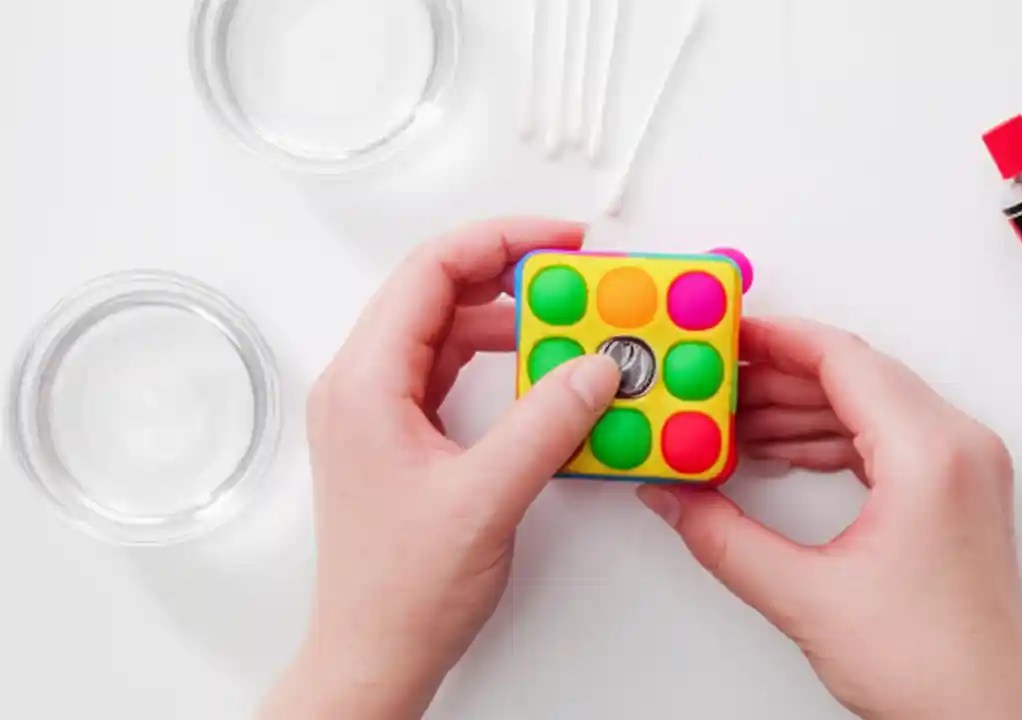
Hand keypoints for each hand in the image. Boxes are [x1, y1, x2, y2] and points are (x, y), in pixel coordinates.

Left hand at [261, 219, 620, 718]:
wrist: (374, 653)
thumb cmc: (403, 590)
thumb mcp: (488, 497)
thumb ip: (549, 423)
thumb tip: (596, 367)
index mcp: (365, 383)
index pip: (430, 272)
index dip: (500, 242)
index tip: (561, 242)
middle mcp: (362, 385)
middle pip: (435, 291)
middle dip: (509, 272)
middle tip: (576, 274)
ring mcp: (378, 410)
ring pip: (444, 330)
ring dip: (507, 318)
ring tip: (569, 318)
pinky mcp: (400, 435)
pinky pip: (449, 370)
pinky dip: (498, 358)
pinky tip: (542, 368)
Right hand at [638, 318, 1021, 719]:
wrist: (981, 718)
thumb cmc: (928, 667)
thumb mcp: (803, 596)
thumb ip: (723, 536)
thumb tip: (674, 496)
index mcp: (931, 455)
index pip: (844, 358)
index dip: (777, 338)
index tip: (730, 332)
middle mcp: (958, 447)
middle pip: (857, 373)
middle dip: (780, 374)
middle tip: (719, 380)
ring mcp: (963, 467)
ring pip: (871, 403)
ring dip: (803, 407)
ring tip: (736, 422)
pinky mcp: (956, 490)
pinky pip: (887, 436)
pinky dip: (832, 435)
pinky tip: (783, 451)